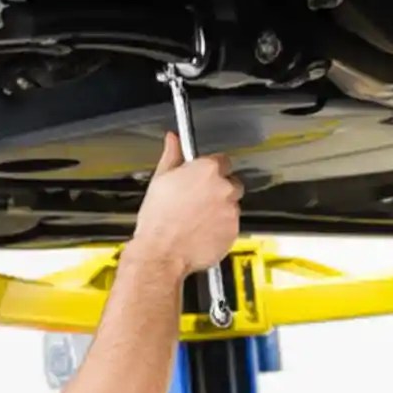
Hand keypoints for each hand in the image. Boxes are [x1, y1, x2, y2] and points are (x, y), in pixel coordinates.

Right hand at [129, 132, 242, 277]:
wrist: (161, 253)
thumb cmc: (158, 220)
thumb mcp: (159, 180)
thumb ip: (172, 155)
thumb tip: (172, 140)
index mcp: (207, 171)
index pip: (222, 161)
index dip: (211, 170)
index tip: (203, 177)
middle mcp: (223, 188)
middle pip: (231, 183)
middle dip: (218, 190)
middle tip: (199, 201)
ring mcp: (231, 211)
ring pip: (231, 205)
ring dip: (220, 209)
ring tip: (197, 219)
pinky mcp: (234, 231)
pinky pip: (231, 226)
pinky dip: (221, 228)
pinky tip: (201, 231)